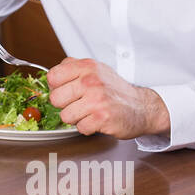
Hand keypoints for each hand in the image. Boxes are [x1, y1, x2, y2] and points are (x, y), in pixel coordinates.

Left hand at [47, 58, 168, 140]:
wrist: (142, 107)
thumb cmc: (115, 90)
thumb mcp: (95, 70)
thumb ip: (73, 69)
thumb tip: (52, 78)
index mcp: (86, 67)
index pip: (52, 77)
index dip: (56, 87)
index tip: (66, 91)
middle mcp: (91, 81)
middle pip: (55, 99)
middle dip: (65, 105)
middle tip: (80, 104)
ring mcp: (96, 99)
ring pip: (65, 116)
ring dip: (77, 118)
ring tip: (90, 112)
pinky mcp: (102, 118)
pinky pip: (80, 128)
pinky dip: (88, 127)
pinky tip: (97, 120)